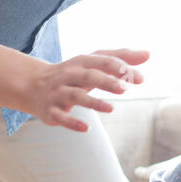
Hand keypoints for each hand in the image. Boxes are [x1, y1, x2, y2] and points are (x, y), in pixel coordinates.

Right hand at [31, 49, 149, 131]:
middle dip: (106, 82)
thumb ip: (119, 58)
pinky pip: (61, 117)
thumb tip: (148, 54)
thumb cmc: (72, 74)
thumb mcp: (92, 64)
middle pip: (89, 77)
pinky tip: (86, 128)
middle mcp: (69, 76)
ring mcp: (58, 93)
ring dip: (93, 102)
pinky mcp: (51, 111)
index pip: (102, 62)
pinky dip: (72, 122)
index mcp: (81, 63)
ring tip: (111, 109)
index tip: (140, 78)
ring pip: (76, 96)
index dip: (121, 69)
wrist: (32, 85)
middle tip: (125, 89)